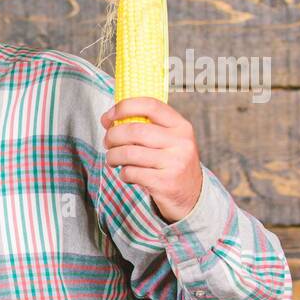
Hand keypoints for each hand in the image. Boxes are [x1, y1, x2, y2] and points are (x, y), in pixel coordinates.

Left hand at [100, 98, 203, 222]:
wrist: (191, 195)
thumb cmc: (171, 162)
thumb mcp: (169, 140)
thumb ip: (146, 126)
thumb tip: (109, 119)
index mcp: (181, 126)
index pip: (150, 105)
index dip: (124, 108)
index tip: (108, 117)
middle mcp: (180, 142)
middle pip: (134, 130)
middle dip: (112, 136)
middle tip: (107, 143)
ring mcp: (174, 163)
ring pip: (129, 153)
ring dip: (113, 156)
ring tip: (113, 159)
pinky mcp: (164, 182)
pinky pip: (131, 173)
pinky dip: (123, 174)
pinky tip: (128, 175)